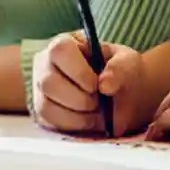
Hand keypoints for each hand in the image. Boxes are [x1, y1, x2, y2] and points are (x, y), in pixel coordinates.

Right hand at [32, 33, 152, 136]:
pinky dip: (73, 126)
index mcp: (65, 44)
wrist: (124, 95)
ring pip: (46, 106)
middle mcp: (46, 64)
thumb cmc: (122, 72)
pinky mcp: (43, 111)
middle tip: (99, 102)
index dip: (78, 71)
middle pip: (48, 82)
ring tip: (97, 113)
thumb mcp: (129, 63)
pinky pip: (49, 122)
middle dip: (79, 99)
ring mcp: (41, 88)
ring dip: (77, 116)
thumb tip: (104, 85)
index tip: (97, 86)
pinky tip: (89, 121)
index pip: (60, 51)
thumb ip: (121, 69)